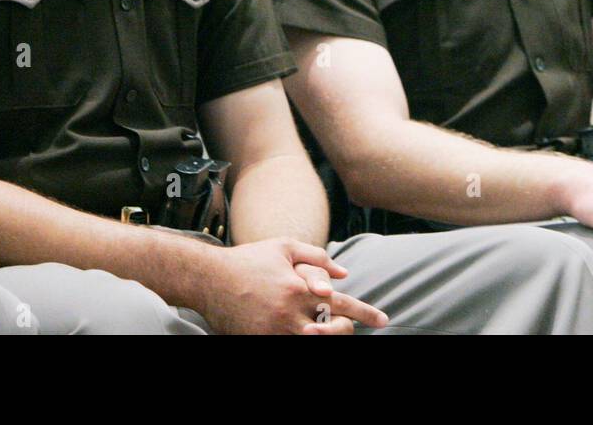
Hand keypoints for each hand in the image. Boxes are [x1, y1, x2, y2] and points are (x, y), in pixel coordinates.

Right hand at [201, 238, 387, 333]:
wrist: (209, 279)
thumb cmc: (249, 259)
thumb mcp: (285, 247)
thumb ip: (318, 258)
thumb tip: (344, 272)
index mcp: (301, 289)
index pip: (343, 305)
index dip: (367, 314)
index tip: (384, 320)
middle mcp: (291, 314)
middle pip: (334, 332)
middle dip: (346, 330)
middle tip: (347, 325)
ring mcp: (275, 331)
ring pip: (315, 343)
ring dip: (326, 337)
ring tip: (326, 329)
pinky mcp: (261, 341)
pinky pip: (289, 345)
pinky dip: (303, 339)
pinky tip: (306, 333)